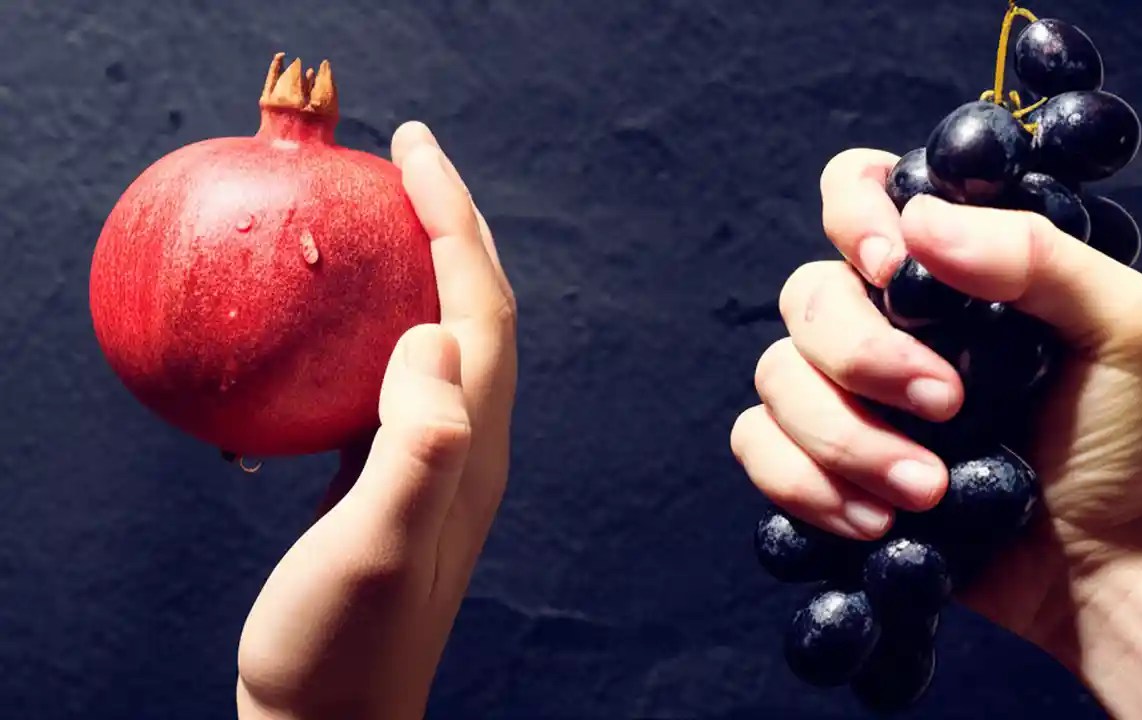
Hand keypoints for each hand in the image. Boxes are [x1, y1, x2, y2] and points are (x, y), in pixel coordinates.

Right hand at [235, 122, 516, 719]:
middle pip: (480, 309)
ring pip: (450, 335)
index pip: (478, 306)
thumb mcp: (378, 546)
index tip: (414, 152)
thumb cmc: (343, 646)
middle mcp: (471, 445)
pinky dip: (391, 319)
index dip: (453, 222)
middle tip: (409, 157)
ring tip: (393, 214)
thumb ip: (413, 445)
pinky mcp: (400, 481)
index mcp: (471, 444)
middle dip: (453, 224)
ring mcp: (440, 464)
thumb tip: (431, 340)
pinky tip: (355, 319)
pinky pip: (408, 373)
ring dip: (431, 264)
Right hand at [731, 147, 1141, 656]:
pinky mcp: (816, 463)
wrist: (1102, 563)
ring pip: (775, 376)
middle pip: (805, 295)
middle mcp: (879, 318)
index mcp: (941, 268)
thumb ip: (1038, 257)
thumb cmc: (1120, 436)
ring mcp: (842, 392)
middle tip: (948, 407)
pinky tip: (873, 521)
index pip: (856, 190)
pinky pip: (755, 443)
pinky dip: (802, 483)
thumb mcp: (1120, 327)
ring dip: (844, 439)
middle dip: (865, 358)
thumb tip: (922, 221)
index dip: (853, 215)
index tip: (895, 270)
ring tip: (926, 492)